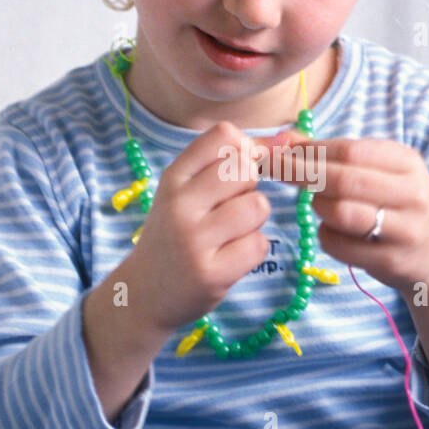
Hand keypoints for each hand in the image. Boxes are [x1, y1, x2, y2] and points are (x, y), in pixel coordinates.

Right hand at [124, 121, 270, 334]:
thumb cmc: (174, 235)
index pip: (222, 136)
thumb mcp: (182, 193)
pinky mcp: (211, 273)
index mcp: (173, 178)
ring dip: (254, 220)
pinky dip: (253, 249)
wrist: (144, 293)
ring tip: (231, 234)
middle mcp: (179, 205)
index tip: (243, 169)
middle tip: (231, 209)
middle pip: (245, 169)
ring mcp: (194, 240)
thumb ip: (223, 164)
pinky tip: (230, 257)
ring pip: (257, 206)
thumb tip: (284, 141)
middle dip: (250, 187)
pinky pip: (259, 244)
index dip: (247, 148)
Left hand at [253, 129, 428, 297]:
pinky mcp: (391, 260)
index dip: (309, 150)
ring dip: (319, 208)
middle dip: (300, 173)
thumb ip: (333, 155)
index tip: (276, 151)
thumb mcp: (378, 174)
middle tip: (272, 170)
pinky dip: (327, 237)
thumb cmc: (398, 207)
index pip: (350, 150)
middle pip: (343, 179)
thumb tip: (282, 139)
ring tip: (322, 206)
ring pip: (340, 213)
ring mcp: (404, 229)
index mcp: (407, 163)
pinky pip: (340, 246)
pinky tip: (334, 232)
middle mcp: (411, 193)